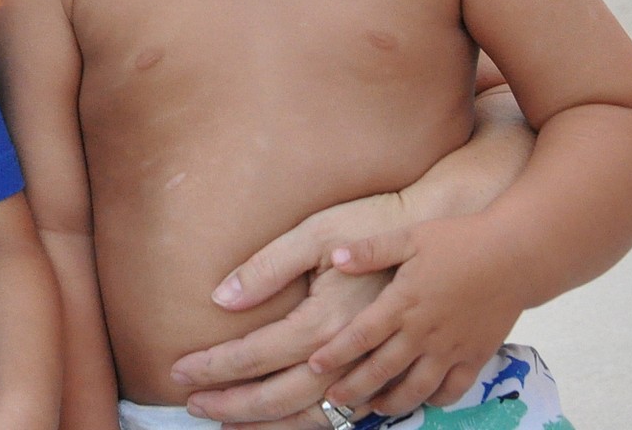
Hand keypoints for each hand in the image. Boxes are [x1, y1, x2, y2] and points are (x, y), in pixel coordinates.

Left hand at [169, 192, 408, 421]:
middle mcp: (347, 358)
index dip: (211, 367)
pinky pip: (360, 416)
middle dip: (231, 405)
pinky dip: (324, 425)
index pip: (251, 356)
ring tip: (234, 422)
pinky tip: (299, 420)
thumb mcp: (316, 233)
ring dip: (270, 424)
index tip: (178, 372)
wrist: (453, 230)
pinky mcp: (393, 375)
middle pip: (278, 397)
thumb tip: (220, 298)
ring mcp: (376, 372)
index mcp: (322, 324)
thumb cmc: (377, 222)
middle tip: (193, 405)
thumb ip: (267, 267)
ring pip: (316, 417)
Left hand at [305, 215, 524, 417]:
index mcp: (404, 302)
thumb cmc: (461, 240)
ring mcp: (451, 348)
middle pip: (382, 369)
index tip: (315, 365)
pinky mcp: (476, 356)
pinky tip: (422, 400)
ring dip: (391, 402)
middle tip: (333, 399)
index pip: (361, 335)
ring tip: (372, 408)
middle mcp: (425, 331)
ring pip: (416, 388)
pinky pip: (453, 390)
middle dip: (354, 388)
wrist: (516, 254)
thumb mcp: (411, 236)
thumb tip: (336, 257)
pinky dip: (435, 401)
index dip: (336, 353)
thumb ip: (372, 250)